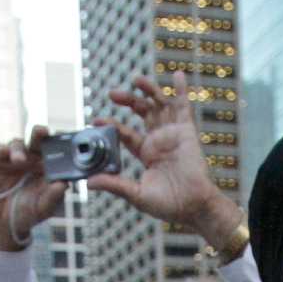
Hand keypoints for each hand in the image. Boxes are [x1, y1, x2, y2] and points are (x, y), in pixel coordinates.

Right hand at [0, 131, 70, 253]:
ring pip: (17, 144)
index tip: (64, 139)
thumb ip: (53, 197)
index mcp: (46, 166)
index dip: (59, 142)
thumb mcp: (42, 209)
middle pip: (36, 140)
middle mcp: (31, 158)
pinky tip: (5, 153)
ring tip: (19, 160)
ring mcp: (12, 158)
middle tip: (42, 131)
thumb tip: (64, 184)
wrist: (2, 223)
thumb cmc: (27, 213)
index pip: (54, 149)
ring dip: (19, 149)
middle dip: (39, 132)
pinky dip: (1, 149)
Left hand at [92, 73, 241, 247]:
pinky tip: (176, 75)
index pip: (126, 133)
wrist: (193, 207)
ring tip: (136, 79)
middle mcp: (159, 140)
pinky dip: (181, 90)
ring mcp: (173, 134)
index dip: (112, 125)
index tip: (96, 120)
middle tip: (112, 94)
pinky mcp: (187, 131)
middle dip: (128, 101)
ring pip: (160, 104)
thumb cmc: (168, 205)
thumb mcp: (136, 194)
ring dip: (149, 90)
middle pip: (142, 112)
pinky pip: (184, 106)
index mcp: (146, 153)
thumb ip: (115, 185)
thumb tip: (88, 182)